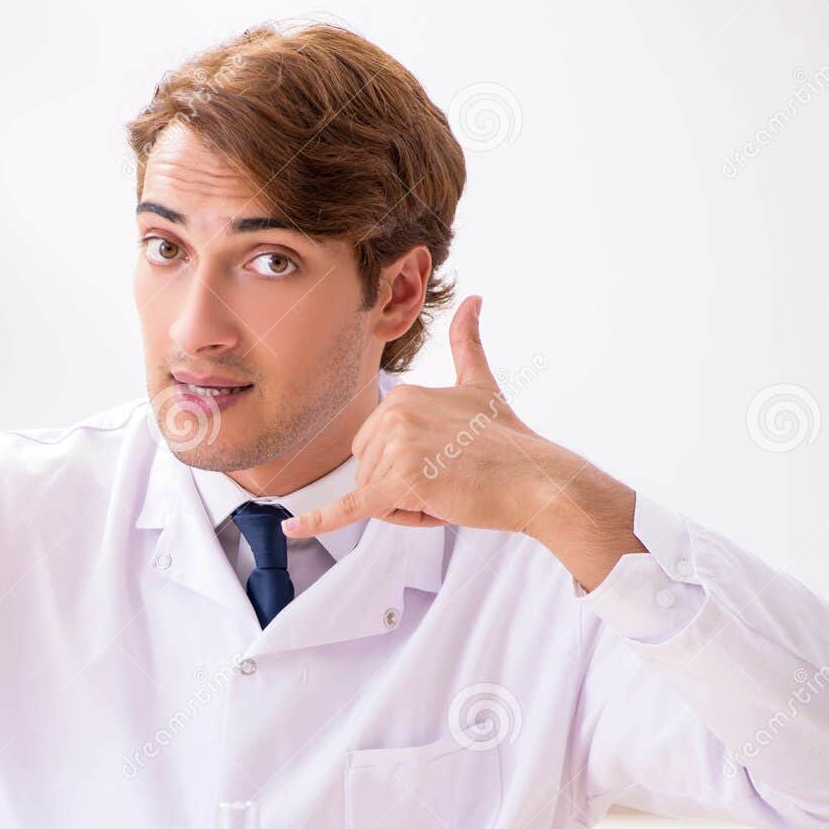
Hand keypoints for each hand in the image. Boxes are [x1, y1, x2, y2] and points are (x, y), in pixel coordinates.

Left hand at [282, 296, 643, 588]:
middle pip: (368, 474)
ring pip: (374, 499)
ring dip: (408, 508)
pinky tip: (291, 529)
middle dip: (402, 491)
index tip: (448, 462)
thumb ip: (467, 344)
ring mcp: (395, 447)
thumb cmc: (509, 442)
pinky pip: (349, 509)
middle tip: (450, 482)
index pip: (373, 449)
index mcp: (401, 396)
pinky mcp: (397, 483)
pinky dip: (319, 522)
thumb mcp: (480, 385)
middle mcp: (394, 414)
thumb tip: (473, 299)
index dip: (407, 468)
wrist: (537, 481)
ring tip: (450, 493)